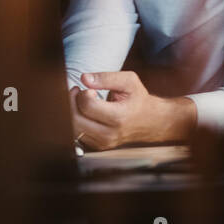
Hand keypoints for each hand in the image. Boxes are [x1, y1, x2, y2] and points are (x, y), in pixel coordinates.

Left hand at [70, 70, 196, 150]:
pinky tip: (83, 111)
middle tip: (77, 91)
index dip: (83, 93)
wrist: (152, 121)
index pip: (88, 106)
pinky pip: (77, 134)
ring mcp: (104, 143)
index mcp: (118, 117)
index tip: (90, 89)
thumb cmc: (139, 99)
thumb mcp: (129, 81)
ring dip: (71, 112)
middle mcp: (110, 134)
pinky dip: (76, 121)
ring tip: (80, 100)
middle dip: (71, 102)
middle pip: (76, 119)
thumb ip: (106, 77)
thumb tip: (84, 78)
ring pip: (73, 129)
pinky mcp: (99, 146)